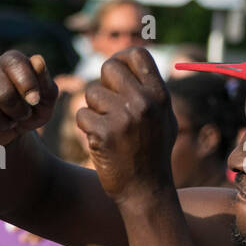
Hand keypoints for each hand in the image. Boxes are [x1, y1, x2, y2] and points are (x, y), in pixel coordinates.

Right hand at [0, 51, 57, 146]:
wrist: (13, 130)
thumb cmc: (32, 109)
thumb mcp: (46, 99)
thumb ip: (45, 82)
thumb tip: (37, 61)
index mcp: (10, 60)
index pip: (15, 63)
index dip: (27, 85)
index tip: (35, 101)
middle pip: (2, 93)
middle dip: (18, 111)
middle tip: (22, 115)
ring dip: (2, 124)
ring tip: (7, 121)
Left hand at [74, 48, 175, 202]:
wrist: (145, 191)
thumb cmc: (153, 154)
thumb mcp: (164, 118)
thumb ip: (150, 91)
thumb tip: (130, 61)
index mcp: (160, 95)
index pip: (137, 54)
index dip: (121, 59)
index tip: (114, 75)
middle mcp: (144, 102)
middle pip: (109, 68)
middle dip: (103, 85)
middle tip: (106, 106)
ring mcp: (123, 118)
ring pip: (91, 94)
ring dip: (93, 110)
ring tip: (106, 128)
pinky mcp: (103, 134)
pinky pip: (82, 116)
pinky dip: (86, 128)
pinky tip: (99, 141)